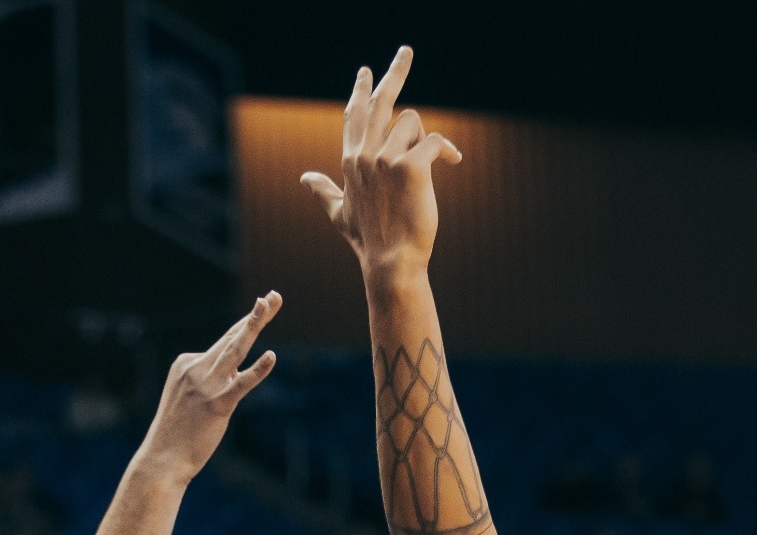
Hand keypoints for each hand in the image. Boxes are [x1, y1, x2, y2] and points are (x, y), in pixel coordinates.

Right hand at [133, 293, 282, 480]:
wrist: (162, 458)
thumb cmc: (178, 431)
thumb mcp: (190, 396)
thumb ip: (213, 380)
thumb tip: (238, 371)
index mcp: (186, 363)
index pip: (223, 343)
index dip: (245, 324)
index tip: (262, 306)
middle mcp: (195, 368)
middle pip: (231, 337)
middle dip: (255, 316)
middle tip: (273, 296)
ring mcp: (206, 386)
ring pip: (235, 350)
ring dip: (253, 325)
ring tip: (268, 304)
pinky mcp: (217, 406)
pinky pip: (241, 385)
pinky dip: (258, 370)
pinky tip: (272, 357)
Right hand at [301, 47, 462, 276]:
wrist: (390, 262)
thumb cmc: (369, 241)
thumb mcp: (339, 213)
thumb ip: (323, 191)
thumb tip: (304, 179)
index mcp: (350, 160)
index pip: (355, 115)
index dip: (361, 91)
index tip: (364, 72)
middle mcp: (364, 154)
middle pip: (380, 101)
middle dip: (394, 71)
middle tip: (405, 51)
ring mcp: (385, 158)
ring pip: (413, 122)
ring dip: (426, 138)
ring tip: (431, 164)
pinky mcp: (410, 167)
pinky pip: (435, 141)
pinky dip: (447, 149)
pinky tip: (453, 162)